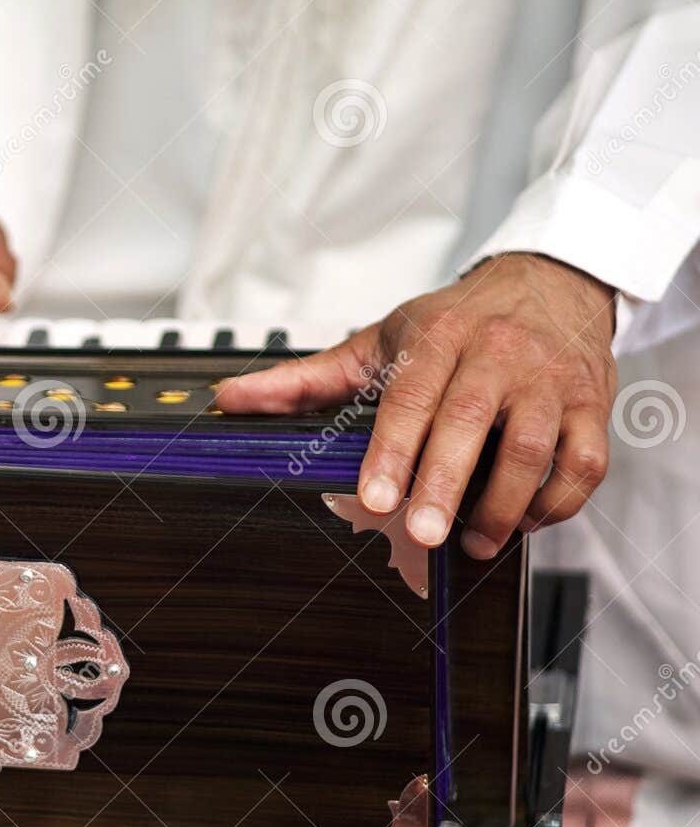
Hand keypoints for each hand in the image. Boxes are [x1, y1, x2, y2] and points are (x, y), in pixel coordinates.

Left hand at [216, 253, 616, 557]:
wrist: (553, 283)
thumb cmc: (458, 322)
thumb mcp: (379, 341)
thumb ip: (306, 380)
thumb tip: (232, 400)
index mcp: (439, 337)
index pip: (412, 397)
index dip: (394, 450)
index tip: (375, 498)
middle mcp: (498, 354)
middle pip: (471, 424)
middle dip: (445, 484)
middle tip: (422, 535)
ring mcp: (550, 379)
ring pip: (533, 448)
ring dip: (503, 507)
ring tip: (474, 543)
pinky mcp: (593, 404)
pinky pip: (584, 462)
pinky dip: (557, 503)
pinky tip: (523, 523)